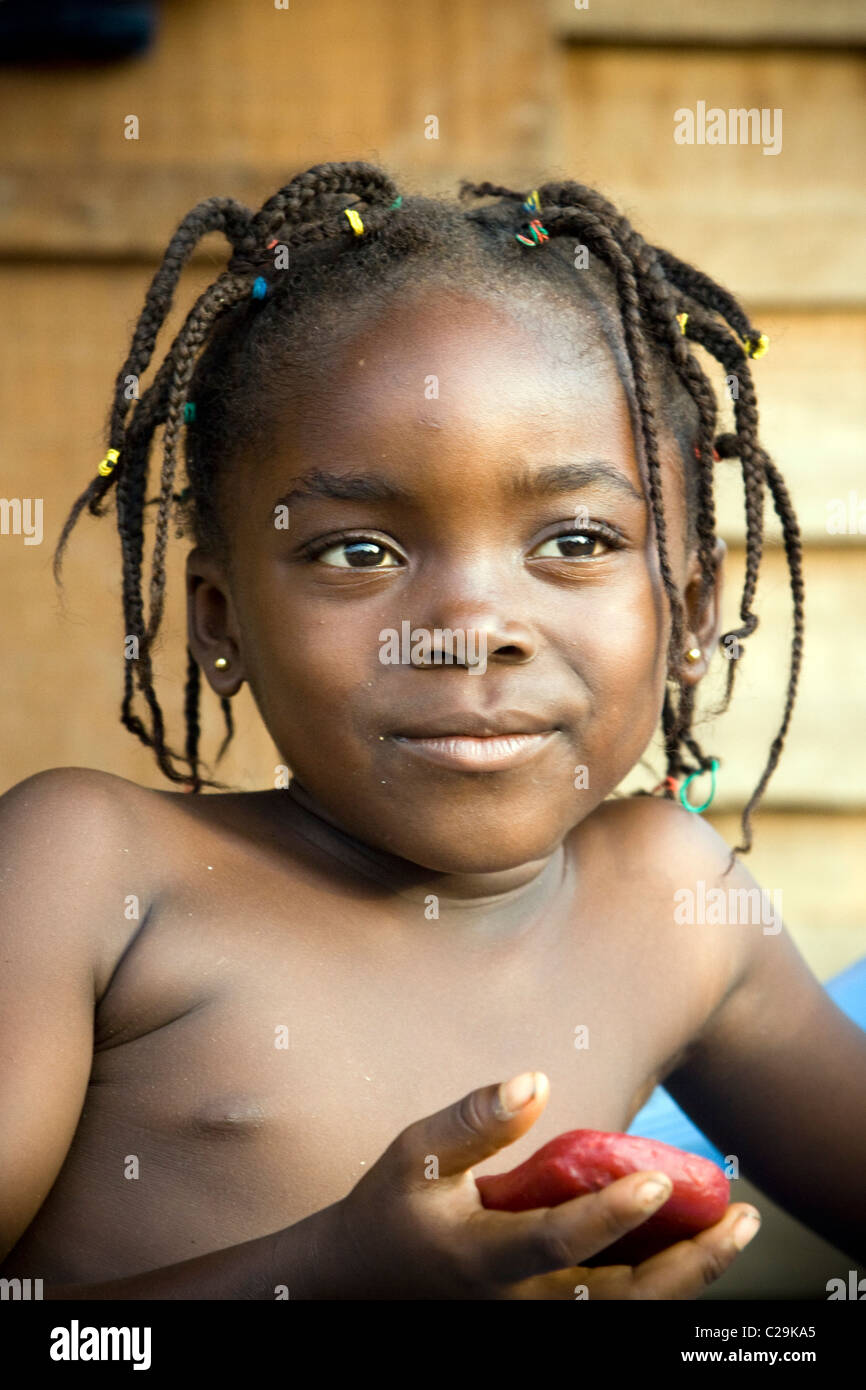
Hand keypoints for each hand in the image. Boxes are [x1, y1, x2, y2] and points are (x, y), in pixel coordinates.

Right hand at [333, 1070, 760, 1298]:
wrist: (365, 1284)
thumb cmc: (394, 1206)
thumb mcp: (416, 1154)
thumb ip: (474, 1119)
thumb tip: (536, 1080)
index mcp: (480, 1258)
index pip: (555, 1242)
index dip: (608, 1215)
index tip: (656, 1178)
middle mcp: (518, 1304)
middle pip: (618, 1302)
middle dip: (687, 1265)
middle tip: (742, 1221)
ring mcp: (537, 1323)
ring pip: (628, 1316)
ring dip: (688, 1279)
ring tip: (735, 1231)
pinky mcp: (548, 1322)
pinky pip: (616, 1313)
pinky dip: (662, 1286)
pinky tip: (695, 1246)